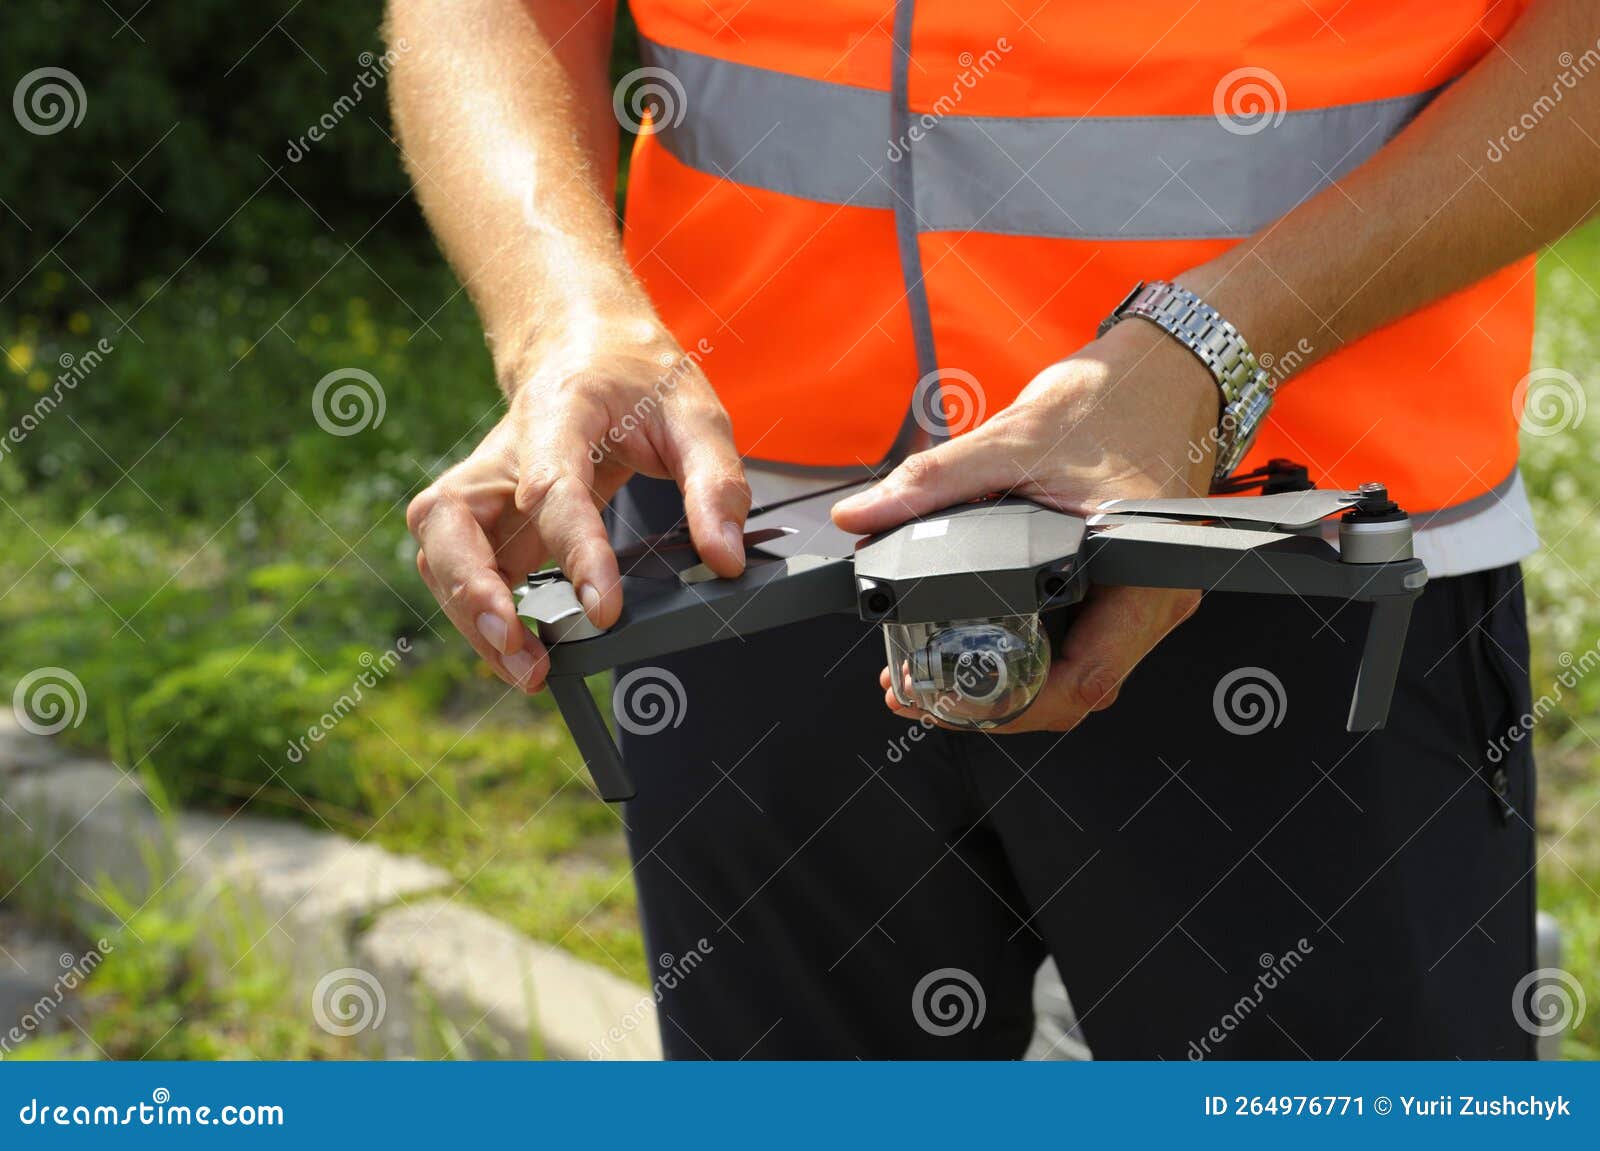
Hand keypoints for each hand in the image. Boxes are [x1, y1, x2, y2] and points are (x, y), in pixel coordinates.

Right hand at [407, 319, 749, 692]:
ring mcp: (486, 486)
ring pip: (439, 550)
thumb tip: (725, 559)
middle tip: (524, 647)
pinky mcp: (487, 519)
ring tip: (524, 667)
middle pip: (449, 519)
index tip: (603, 609)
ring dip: (468, 613)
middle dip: (475, 590)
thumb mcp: (695, 415)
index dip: (574, 550)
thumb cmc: (637, 377)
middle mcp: (503, 451)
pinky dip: (477, 613)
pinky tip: (516, 649)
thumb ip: (715, 485)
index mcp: (558, 412)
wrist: (588, 347)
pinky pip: (459, 568)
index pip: (552, 487)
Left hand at [832, 318, 1220, 731]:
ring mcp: (1145, 594)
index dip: (1012, 703)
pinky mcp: (1128, 585)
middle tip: (923, 695)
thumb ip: (933, 480)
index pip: (1084, 678)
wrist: (1163, 370)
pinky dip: (1032, 649)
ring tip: (937, 677)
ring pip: (1079, 671)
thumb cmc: (1113, 400)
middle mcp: (1156, 595)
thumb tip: (862, 514)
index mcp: (1143, 570)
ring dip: (1013, 682)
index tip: (946, 700)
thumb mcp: (1011, 438)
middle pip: (1078, 689)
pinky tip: (980, 638)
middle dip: (998, 703)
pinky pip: (1082, 640)